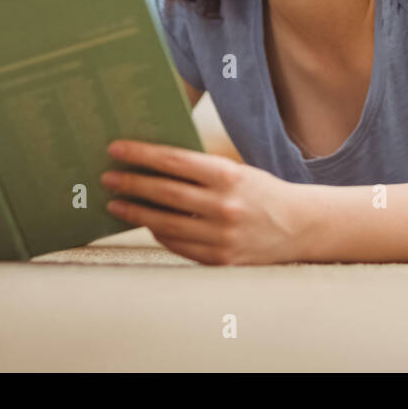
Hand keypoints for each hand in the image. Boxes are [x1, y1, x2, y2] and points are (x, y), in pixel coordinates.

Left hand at [102, 139, 304, 264]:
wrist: (300, 227)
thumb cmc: (262, 192)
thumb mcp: (237, 171)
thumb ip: (201, 170)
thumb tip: (153, 164)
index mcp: (229, 176)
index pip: (174, 161)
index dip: (141, 154)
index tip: (116, 149)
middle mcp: (224, 207)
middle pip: (164, 193)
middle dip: (130, 184)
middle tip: (107, 177)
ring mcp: (221, 236)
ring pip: (165, 224)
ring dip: (136, 212)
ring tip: (116, 204)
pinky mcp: (219, 259)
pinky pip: (178, 245)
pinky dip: (159, 232)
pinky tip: (147, 223)